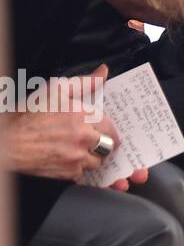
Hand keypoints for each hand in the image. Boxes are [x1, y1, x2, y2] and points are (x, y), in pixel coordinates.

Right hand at [0, 66, 126, 181]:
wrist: (5, 142)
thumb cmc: (25, 115)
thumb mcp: (55, 90)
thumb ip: (84, 82)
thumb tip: (103, 72)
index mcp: (83, 115)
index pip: (111, 125)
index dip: (108, 128)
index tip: (104, 129)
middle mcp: (83, 137)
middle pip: (109, 145)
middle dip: (104, 143)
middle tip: (96, 141)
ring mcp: (75, 157)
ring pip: (98, 161)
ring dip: (92, 157)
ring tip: (80, 150)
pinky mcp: (66, 173)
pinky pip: (82, 173)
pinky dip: (78, 168)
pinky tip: (67, 159)